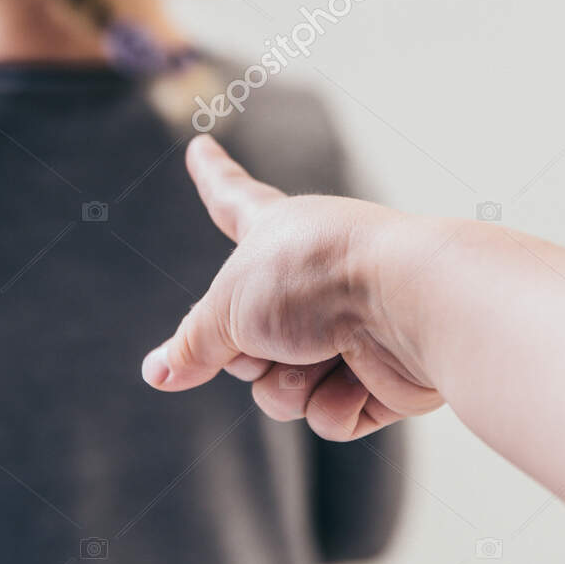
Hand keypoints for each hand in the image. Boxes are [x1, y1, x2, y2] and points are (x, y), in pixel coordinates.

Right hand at [142, 135, 445, 438]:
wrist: (408, 302)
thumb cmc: (317, 278)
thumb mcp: (228, 306)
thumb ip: (193, 343)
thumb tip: (156, 372)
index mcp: (275, 232)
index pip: (230, 200)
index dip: (212, 178)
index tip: (201, 148)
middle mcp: (311, 277)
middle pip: (243, 341)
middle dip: (248, 355)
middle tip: (275, 329)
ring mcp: (348, 329)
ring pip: (284, 390)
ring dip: (290, 385)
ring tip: (322, 353)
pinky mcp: (383, 378)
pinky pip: (331, 415)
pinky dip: (336, 406)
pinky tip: (359, 378)